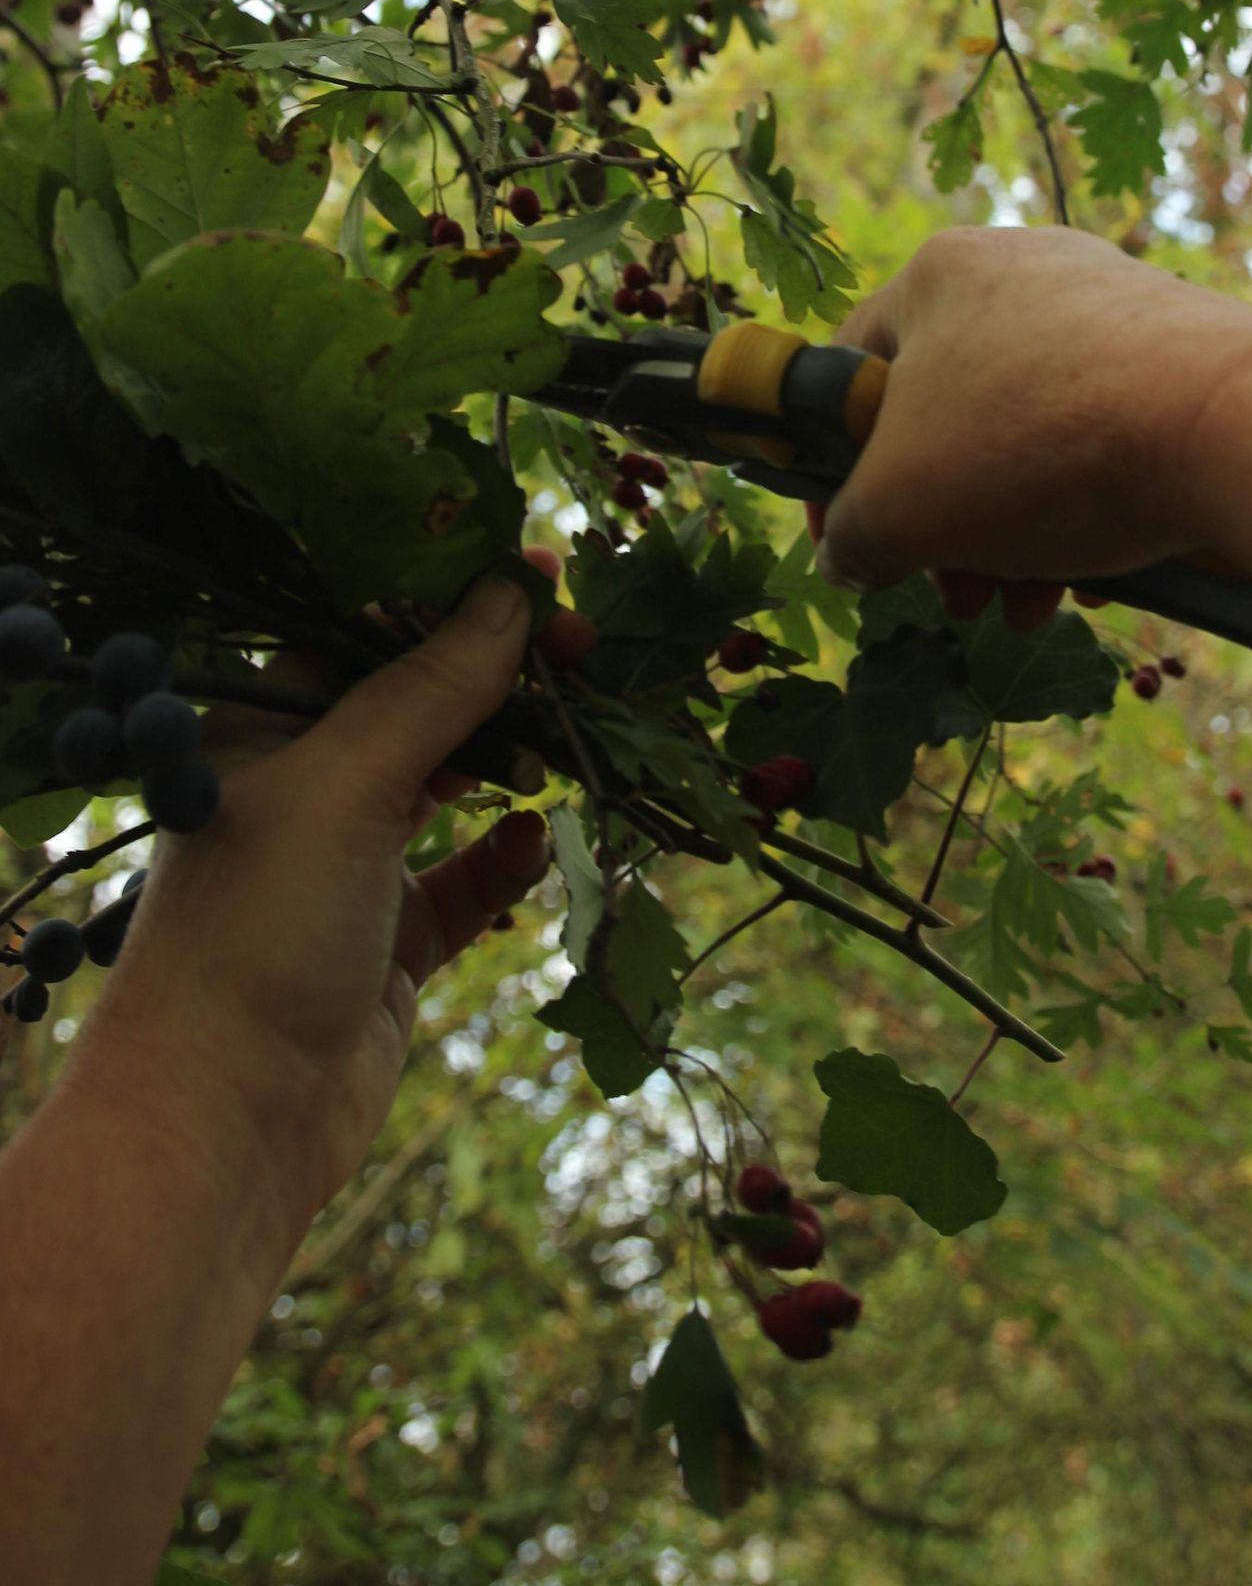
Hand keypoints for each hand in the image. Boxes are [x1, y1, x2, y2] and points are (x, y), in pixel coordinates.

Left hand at [77, 565, 573, 1233]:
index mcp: (259, 730)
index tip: (538, 570)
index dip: (446, 594)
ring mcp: (348, 868)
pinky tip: (538, 839)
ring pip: (449, 786)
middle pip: (416, 702)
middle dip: (498, 672)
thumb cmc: (256, 930)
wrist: (226, 1123)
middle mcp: (301, 789)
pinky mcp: (391, 943)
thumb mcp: (344, 785)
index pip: (360, 629)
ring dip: (512, 757)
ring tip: (581, 732)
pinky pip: (466, 880)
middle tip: (583, 647)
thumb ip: (431, 689)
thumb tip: (510, 594)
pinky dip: (507, 857)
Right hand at [808, 226, 1251, 619]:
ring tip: (1030, 608)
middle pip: (948, 416)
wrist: (1235, 427)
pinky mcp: (1181, 352)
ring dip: (1012, 536)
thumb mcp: (902, 509)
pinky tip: (1100, 577)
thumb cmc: (1034, 448)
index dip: (832, 469)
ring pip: (1027, 438)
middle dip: (945, 525)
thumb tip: (850, 557)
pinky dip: (1087, 507)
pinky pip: (1104, 437)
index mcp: (938, 275)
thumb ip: (853, 534)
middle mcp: (1024, 269)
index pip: (850, 370)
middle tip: (960, 597)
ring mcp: (1110, 306)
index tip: (850, 546)